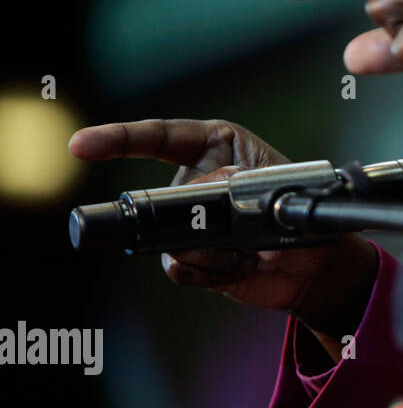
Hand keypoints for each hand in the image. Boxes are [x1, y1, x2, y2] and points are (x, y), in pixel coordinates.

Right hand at [67, 119, 376, 341]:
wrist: (316, 267)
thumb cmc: (305, 213)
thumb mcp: (281, 189)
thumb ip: (240, 188)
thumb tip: (203, 198)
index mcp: (217, 146)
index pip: (160, 136)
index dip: (118, 138)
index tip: (81, 146)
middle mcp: (196, 181)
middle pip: (160, 199)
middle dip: (191, 222)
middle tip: (227, 231)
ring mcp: (189, 221)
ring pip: (168, 239)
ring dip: (213, 251)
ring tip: (251, 250)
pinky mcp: (191, 256)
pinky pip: (179, 266)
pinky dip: (212, 272)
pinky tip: (241, 267)